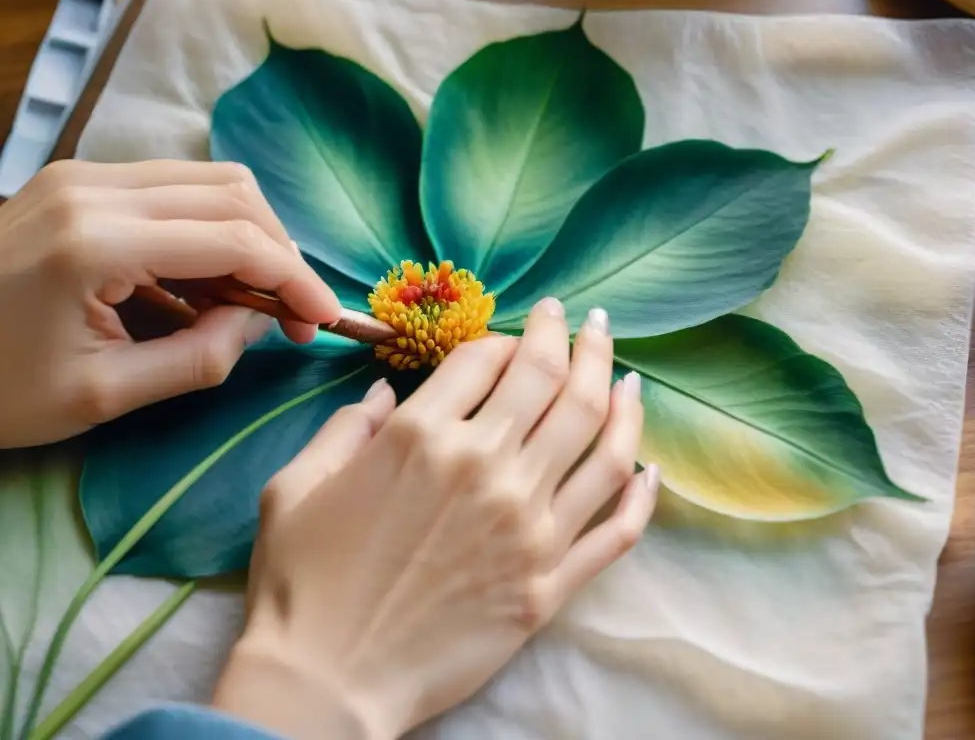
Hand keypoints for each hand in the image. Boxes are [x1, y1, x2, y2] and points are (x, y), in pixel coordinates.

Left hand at [0, 159, 339, 447]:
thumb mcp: (104, 395)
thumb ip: (199, 359)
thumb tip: (260, 324)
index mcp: (96, 243)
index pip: (234, 238)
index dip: (295, 277)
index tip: (325, 319)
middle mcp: (93, 188)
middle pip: (232, 192)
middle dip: (280, 252)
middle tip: (293, 316)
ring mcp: (81, 176)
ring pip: (208, 181)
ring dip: (250, 236)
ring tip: (253, 301)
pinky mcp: (76, 182)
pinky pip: (172, 189)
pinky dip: (210, 229)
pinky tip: (207, 281)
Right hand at [212, 298, 657, 739]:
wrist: (328, 684)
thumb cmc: (301, 584)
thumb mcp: (298, 486)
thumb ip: (347, 426)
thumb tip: (389, 395)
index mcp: (421, 437)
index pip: (488, 357)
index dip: (508, 337)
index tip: (518, 336)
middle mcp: (486, 469)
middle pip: (553, 381)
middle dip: (575, 339)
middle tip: (587, 319)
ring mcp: (528, 528)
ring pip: (601, 441)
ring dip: (619, 394)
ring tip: (624, 370)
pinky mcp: (550, 584)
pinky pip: (617, 528)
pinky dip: (641, 492)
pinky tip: (648, 465)